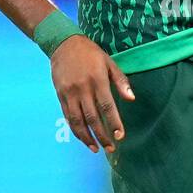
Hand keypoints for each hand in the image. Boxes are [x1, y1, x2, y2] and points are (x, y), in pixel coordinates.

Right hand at [51, 36, 134, 153]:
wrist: (63, 44)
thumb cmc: (90, 54)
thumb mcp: (109, 63)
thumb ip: (121, 82)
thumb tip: (131, 99)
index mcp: (98, 80)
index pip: (107, 107)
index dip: (114, 123)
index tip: (120, 136)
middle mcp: (83, 89)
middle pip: (92, 118)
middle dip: (102, 135)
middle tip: (110, 148)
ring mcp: (70, 93)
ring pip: (78, 121)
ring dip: (87, 137)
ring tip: (96, 148)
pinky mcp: (60, 96)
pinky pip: (68, 117)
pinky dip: (75, 129)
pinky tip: (83, 138)